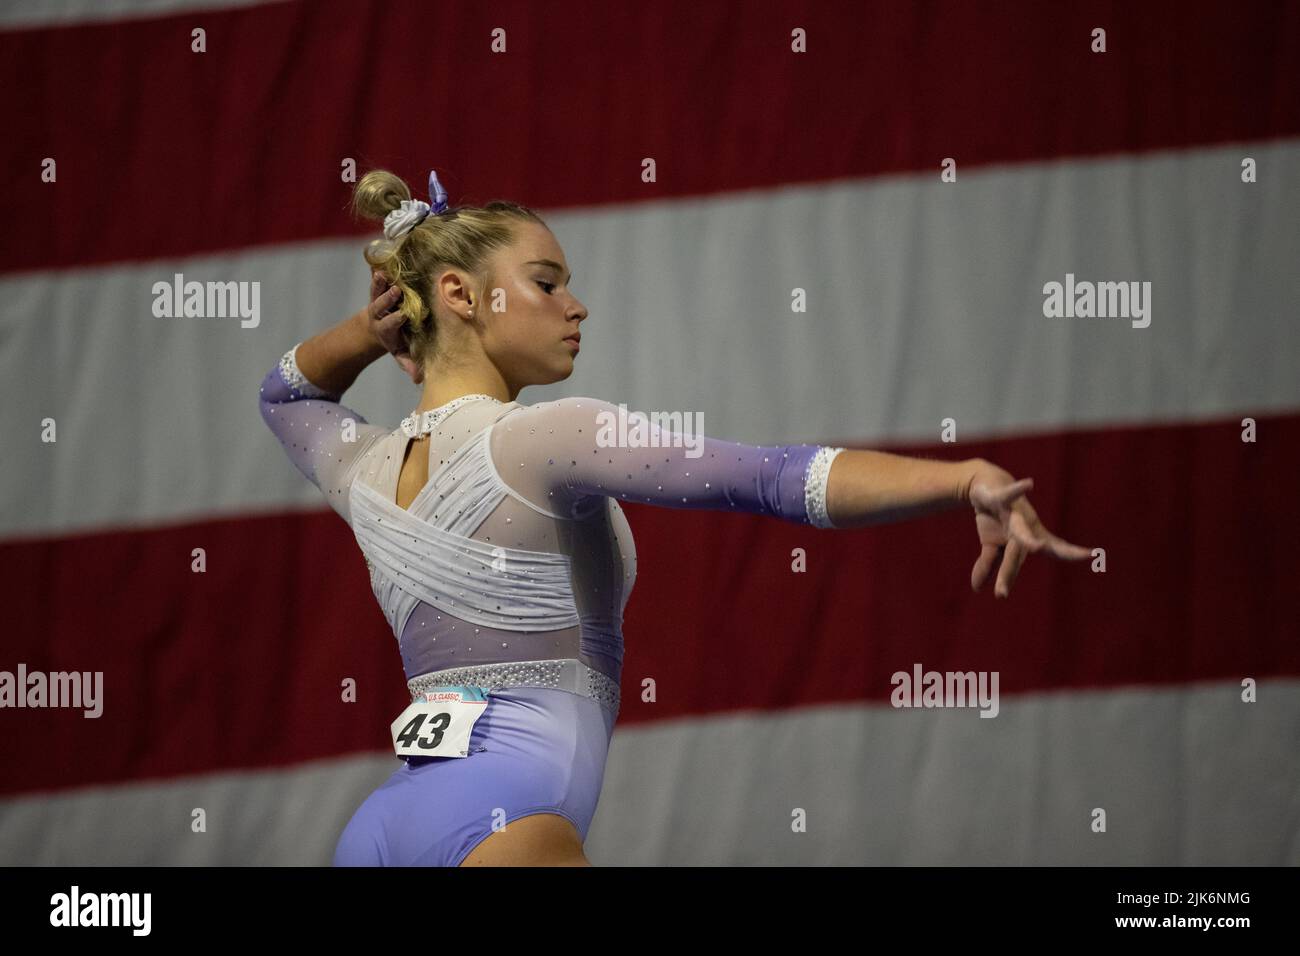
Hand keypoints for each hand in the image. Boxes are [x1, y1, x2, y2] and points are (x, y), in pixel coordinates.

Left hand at [365, 271, 422, 384]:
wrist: (378, 324)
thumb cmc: (396, 339)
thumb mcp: (400, 352)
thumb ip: (408, 363)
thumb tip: (418, 380)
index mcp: (386, 328)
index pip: (391, 323)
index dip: (396, 319)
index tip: (404, 315)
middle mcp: (379, 312)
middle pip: (381, 304)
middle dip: (387, 298)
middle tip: (396, 291)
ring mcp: (377, 299)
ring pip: (376, 290)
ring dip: (380, 282)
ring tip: (384, 273)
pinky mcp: (377, 288)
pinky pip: (376, 279)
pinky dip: (378, 271)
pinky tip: (382, 262)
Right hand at [966, 461, 1090, 597]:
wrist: (985, 488)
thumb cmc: (996, 519)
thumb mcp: (991, 545)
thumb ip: (989, 566)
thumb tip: (977, 589)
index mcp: (1028, 539)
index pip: (1051, 551)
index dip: (1071, 553)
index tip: (1093, 554)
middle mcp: (1026, 527)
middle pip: (1026, 552)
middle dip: (1029, 566)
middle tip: (1055, 567)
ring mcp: (1014, 514)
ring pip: (1020, 530)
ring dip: (1027, 539)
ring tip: (1037, 546)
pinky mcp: (1000, 499)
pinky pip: (1008, 495)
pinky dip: (1018, 490)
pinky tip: (1029, 484)